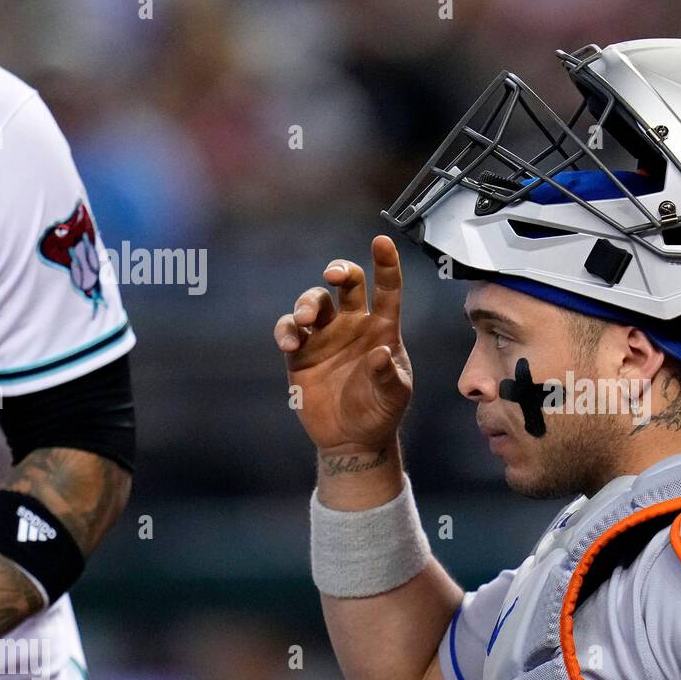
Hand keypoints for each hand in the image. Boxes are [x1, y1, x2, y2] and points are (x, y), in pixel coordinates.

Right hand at [275, 235, 412, 453]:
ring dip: (306, 302)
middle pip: (346, 283)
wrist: (352, 438)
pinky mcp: (301, 352)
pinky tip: (290, 343)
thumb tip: (379, 353)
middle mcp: (353, 325)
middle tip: (332, 276)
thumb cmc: (381, 411)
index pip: (387, 289)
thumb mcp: (393, 396)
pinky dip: (286, 330)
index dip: (386, 264)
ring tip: (305, 318)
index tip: (381, 241)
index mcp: (382, 328)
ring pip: (313, 302)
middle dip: (339, 270)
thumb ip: (387, 375)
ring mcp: (325, 336)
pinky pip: (289, 330)